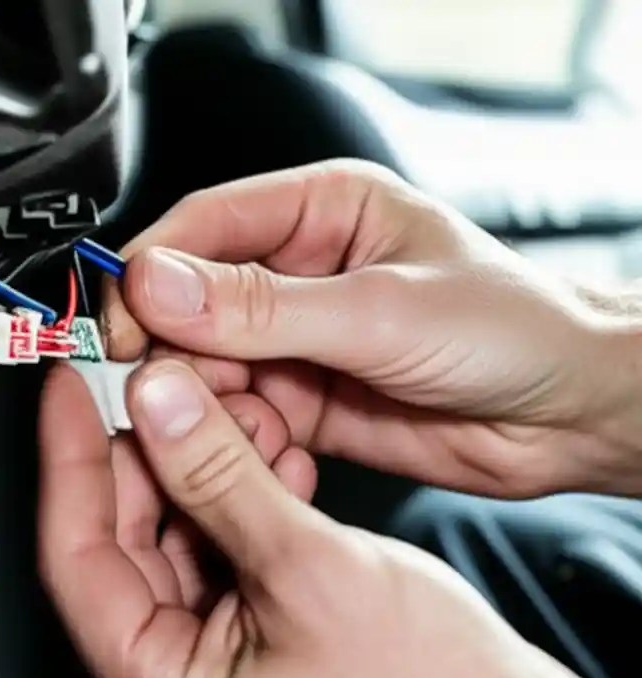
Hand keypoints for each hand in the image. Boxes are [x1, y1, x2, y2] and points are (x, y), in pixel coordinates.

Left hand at [38, 361, 636, 677]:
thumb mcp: (311, 572)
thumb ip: (222, 480)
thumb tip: (159, 407)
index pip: (74, 549)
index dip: (68, 455)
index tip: (70, 384)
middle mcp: (176, 677)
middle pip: (127, 536)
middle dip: (153, 450)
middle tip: (168, 381)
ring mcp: (222, 663)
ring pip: (182, 538)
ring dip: (207, 467)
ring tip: (240, 412)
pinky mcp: (267, 643)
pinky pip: (231, 557)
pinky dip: (247, 501)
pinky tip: (278, 459)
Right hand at [103, 160, 641, 497]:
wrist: (576, 417)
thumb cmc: (516, 331)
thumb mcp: (381, 311)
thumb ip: (264, 305)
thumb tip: (160, 285)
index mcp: (320, 211)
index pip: (202, 226)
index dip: (151, 273)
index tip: (120, 323)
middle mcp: (299, 271)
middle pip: (190, 301)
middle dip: (170, 347)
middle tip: (158, 389)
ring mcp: (297, 339)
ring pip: (206, 363)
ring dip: (201, 398)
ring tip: (215, 427)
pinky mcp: (302, 399)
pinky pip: (237, 413)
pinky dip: (230, 435)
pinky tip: (252, 448)